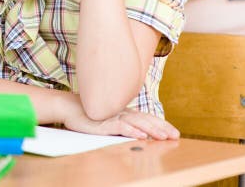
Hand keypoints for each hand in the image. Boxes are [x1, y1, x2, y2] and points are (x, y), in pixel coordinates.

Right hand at [64, 107, 179, 139]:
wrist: (69, 107)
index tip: (174, 132)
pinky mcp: (102, 123)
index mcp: (125, 113)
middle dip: (161, 128)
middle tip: (175, 135)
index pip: (147, 118)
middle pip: (145, 120)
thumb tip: (141, 132)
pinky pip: (119, 126)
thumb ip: (124, 124)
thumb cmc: (89, 115)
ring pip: (135, 122)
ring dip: (150, 129)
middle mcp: (121, 113)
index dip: (161, 124)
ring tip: (162, 136)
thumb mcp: (110, 120)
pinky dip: (130, 129)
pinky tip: (139, 134)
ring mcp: (112, 117)